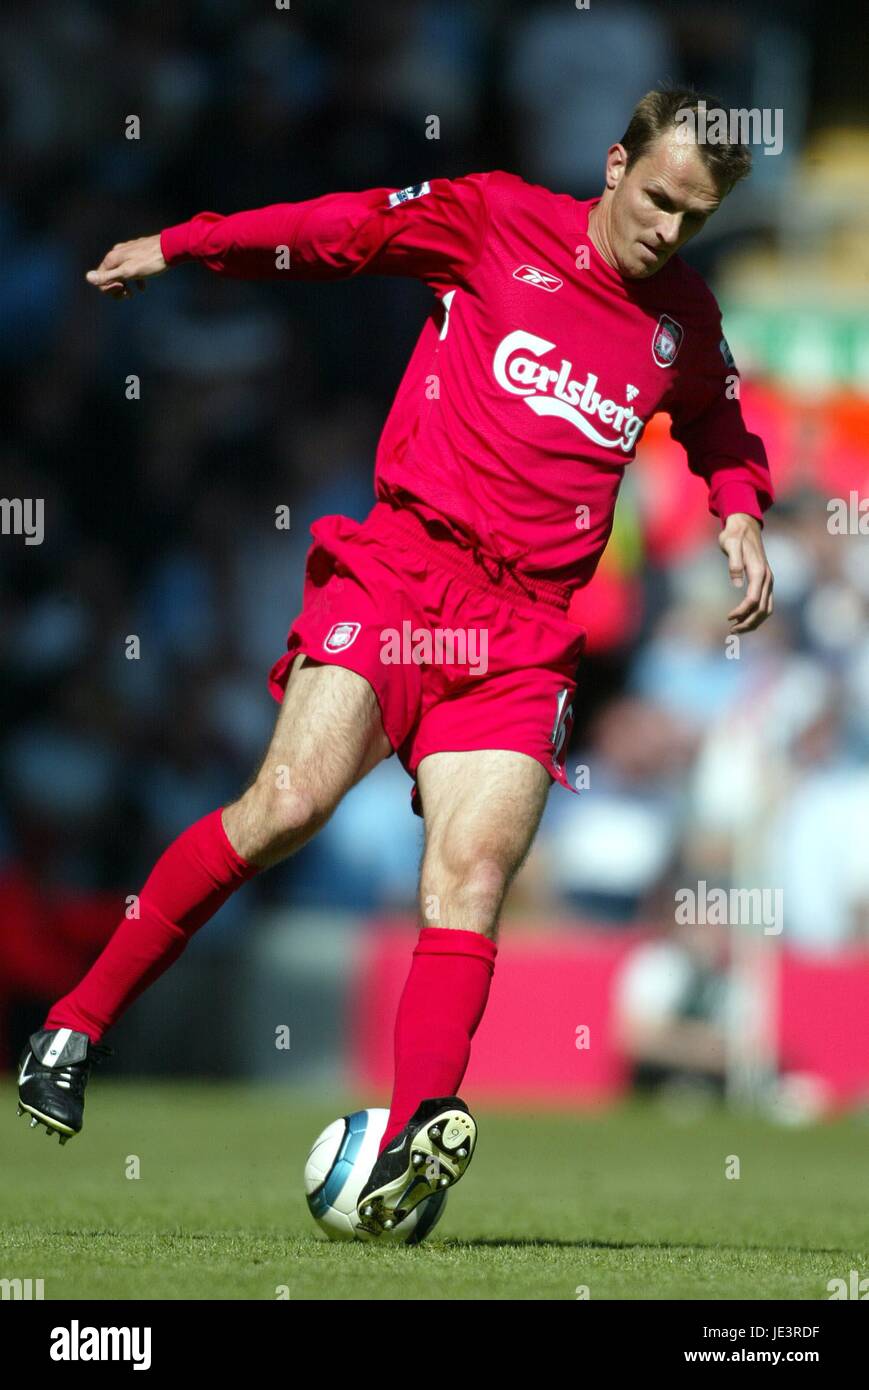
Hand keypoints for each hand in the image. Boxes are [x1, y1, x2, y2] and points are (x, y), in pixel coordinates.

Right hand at [85, 234, 166, 298]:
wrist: (168, 248)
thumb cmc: (149, 262)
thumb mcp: (128, 272)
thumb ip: (108, 276)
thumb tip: (88, 277)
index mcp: (112, 259)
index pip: (101, 278)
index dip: (109, 288)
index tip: (124, 291)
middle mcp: (116, 254)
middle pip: (109, 275)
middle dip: (116, 288)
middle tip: (128, 295)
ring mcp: (126, 252)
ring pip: (120, 272)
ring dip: (124, 285)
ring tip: (132, 294)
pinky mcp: (136, 253)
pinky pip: (130, 268)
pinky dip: (134, 279)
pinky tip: (142, 287)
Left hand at [718, 512, 773, 632]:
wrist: (744, 526)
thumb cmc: (734, 535)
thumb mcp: (729, 544)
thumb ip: (734, 562)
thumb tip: (737, 583)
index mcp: (759, 571)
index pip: (753, 599)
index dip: (741, 612)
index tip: (728, 618)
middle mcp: (767, 578)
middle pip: (763, 609)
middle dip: (749, 622)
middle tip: (732, 631)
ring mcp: (768, 581)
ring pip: (767, 609)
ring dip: (754, 621)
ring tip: (736, 629)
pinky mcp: (765, 582)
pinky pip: (765, 603)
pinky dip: (757, 614)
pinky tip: (743, 618)